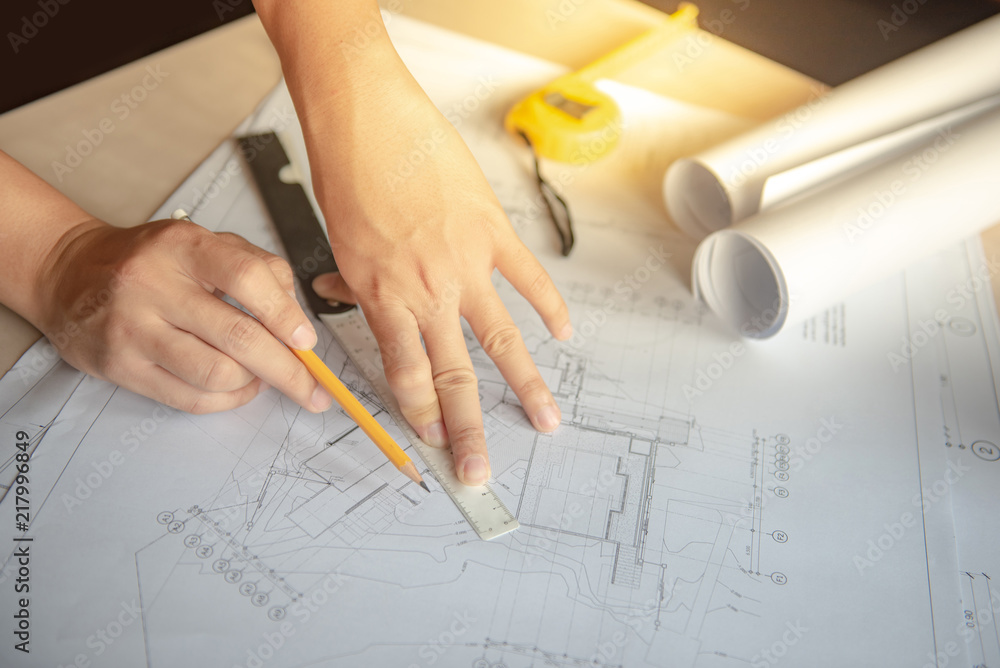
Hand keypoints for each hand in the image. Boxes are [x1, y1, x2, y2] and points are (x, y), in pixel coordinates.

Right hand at [34, 218, 333, 414]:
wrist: (70, 274)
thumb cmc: (150, 261)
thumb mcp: (204, 243)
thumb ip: (257, 268)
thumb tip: (297, 318)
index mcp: (182, 247)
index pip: (247, 277)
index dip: (285, 314)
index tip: (307, 340)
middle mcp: (153, 284)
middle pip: (238, 336)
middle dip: (288, 369)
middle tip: (312, 387)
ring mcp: (133, 329)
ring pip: (216, 373)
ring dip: (254, 383)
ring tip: (264, 377)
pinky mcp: (120, 367)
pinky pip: (189, 398)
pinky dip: (227, 401)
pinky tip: (239, 389)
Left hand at [303, 75, 571, 485]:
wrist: (368, 121)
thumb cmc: (347, 175)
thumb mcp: (338, 242)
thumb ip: (350, 284)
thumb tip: (342, 300)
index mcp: (383, 299)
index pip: (406, 376)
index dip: (421, 415)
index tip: (432, 442)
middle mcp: (426, 293)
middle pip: (452, 377)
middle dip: (466, 431)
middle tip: (479, 469)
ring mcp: (464, 265)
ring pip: (500, 342)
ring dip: (526, 387)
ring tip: (545, 421)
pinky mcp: (492, 233)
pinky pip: (529, 279)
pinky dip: (550, 307)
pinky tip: (564, 334)